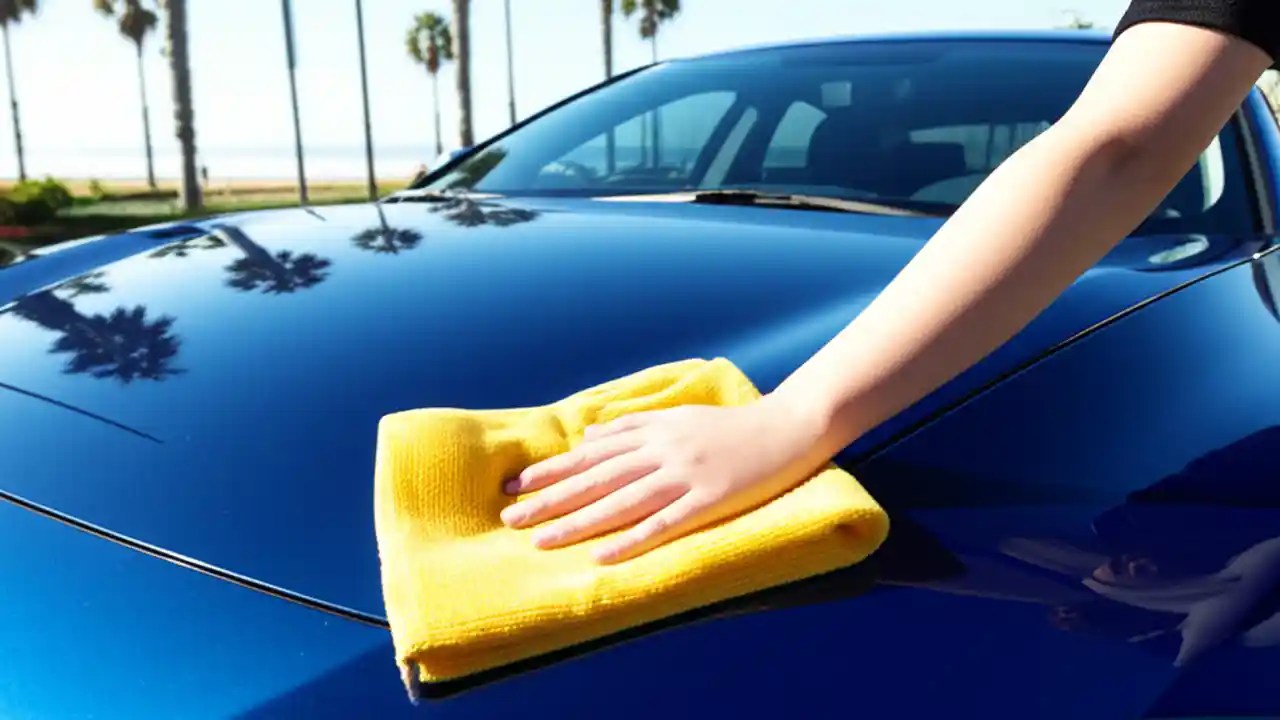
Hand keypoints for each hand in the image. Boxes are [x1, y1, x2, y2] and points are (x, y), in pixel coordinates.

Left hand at [499, 393, 831, 563]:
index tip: (515, 485)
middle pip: (597, 478)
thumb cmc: (733, 426)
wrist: (790, 427)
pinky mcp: (711, 499)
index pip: (592, 453)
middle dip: (550, 499)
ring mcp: (686, 475)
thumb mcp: (680, 417)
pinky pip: (665, 524)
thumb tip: (589, 436)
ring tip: (541, 541)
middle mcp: (663, 451)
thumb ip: (635, 426)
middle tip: (511, 519)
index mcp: (654, 431)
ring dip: (578, 522)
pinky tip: (602, 556)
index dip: (552, 469)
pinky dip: (632, 540)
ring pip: (621, 502)